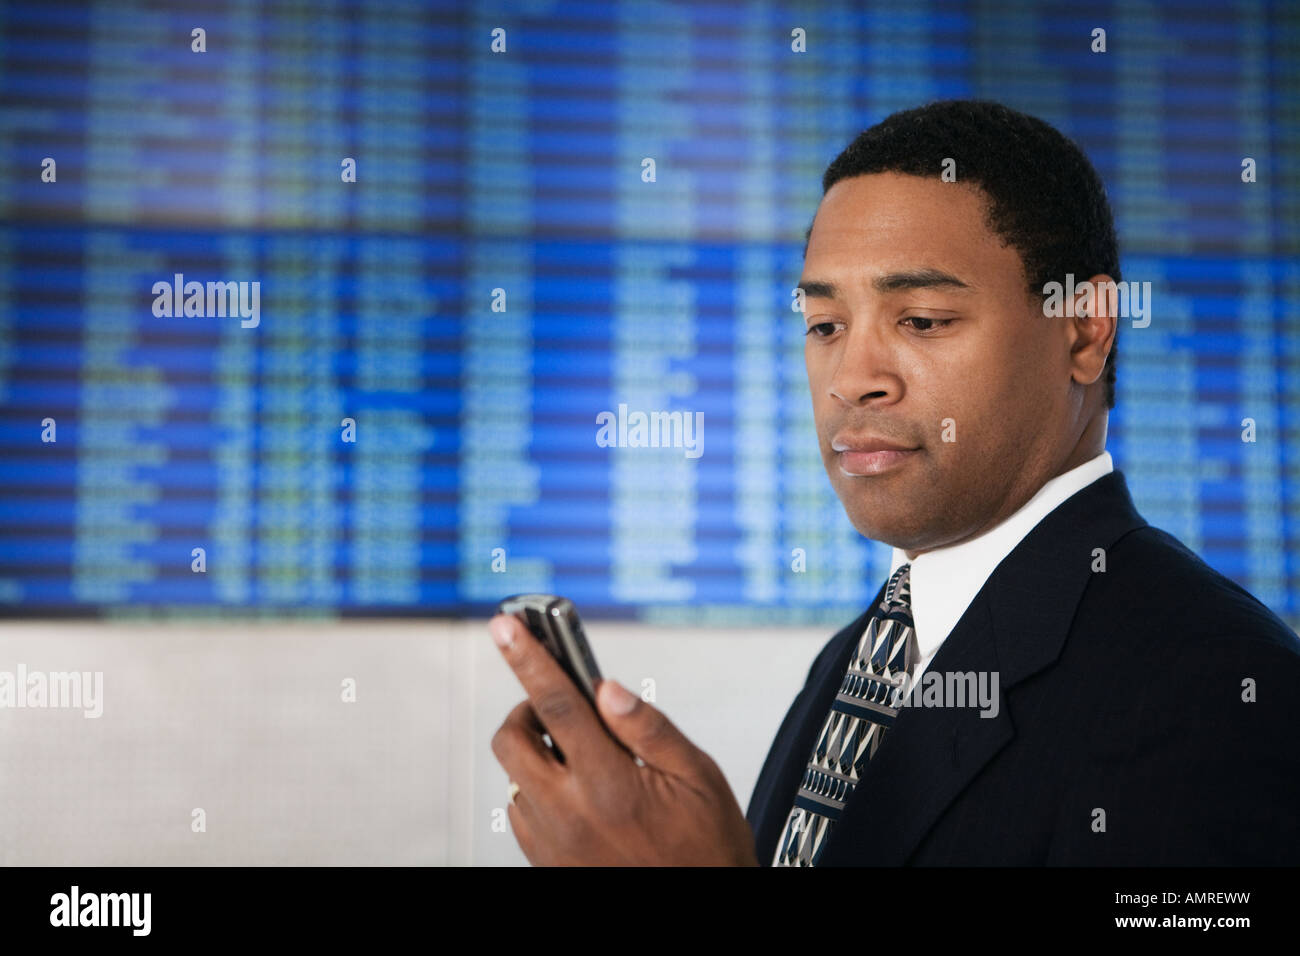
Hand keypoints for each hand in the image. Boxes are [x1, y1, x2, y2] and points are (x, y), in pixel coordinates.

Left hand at [488, 613, 759, 865]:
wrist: (704, 910)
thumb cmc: (707, 849)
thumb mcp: (698, 776)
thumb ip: (648, 728)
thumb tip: (607, 688)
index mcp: (610, 784)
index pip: (557, 704)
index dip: (529, 658)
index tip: (506, 627)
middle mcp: (570, 814)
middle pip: (512, 739)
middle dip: (527, 710)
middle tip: (560, 708)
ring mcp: (552, 843)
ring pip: (514, 777)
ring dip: (538, 756)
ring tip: (583, 761)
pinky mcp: (546, 864)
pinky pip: (521, 814)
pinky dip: (539, 793)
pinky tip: (578, 796)